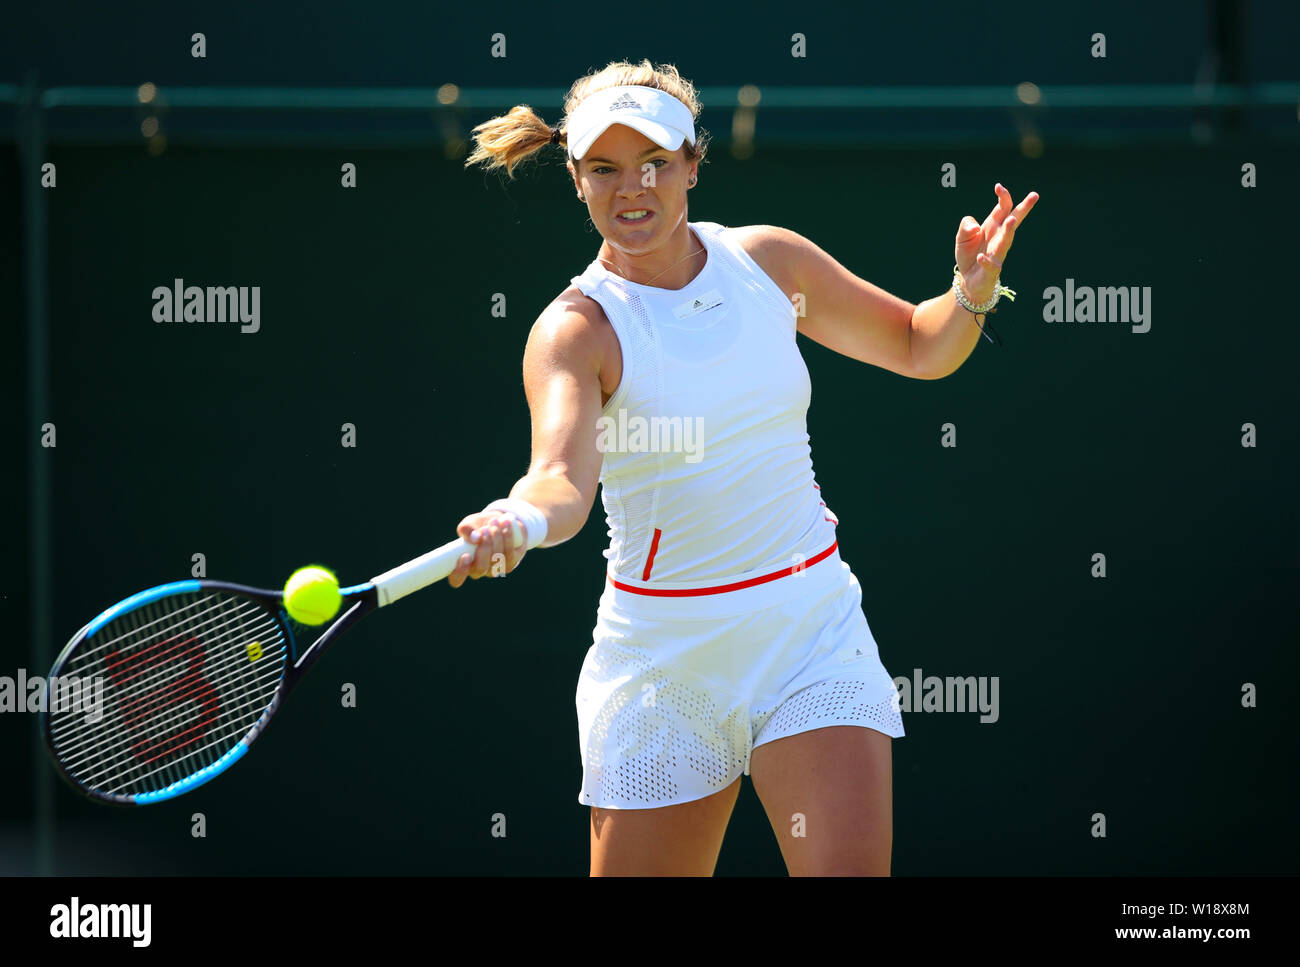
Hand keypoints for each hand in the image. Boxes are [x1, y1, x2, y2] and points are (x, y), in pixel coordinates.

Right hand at [447, 511, 528, 588]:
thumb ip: (467, 530)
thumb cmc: (479, 526)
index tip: (465, 555)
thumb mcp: (469, 524)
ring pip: (496, 559)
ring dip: (496, 538)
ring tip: (494, 521)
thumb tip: (475, 538)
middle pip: (480, 569)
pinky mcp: (510, 563)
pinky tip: (505, 523)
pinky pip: (509, 553)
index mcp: (464, 565)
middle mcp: (479, 570)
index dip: (459, 572)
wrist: (500, 522)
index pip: (457, 580)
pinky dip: (507, 536)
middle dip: (484, 548)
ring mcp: (495, 569)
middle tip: (485, 530)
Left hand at [954, 183, 1038, 304]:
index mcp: (993, 226)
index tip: (998, 187)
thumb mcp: (962, 237)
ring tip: (1012, 220)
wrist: (968, 280)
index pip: (1002, 208)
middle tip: (1034, 196)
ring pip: (1005, 241)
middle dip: (1023, 208)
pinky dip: (986, 261)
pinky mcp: (991, 270)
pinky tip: (981, 258)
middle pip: (1012, 221)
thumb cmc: (969, 254)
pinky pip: (990, 265)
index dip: (1003, 197)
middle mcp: (998, 237)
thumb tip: (975, 227)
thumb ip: (966, 226)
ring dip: (1009, 231)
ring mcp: (997, 253)